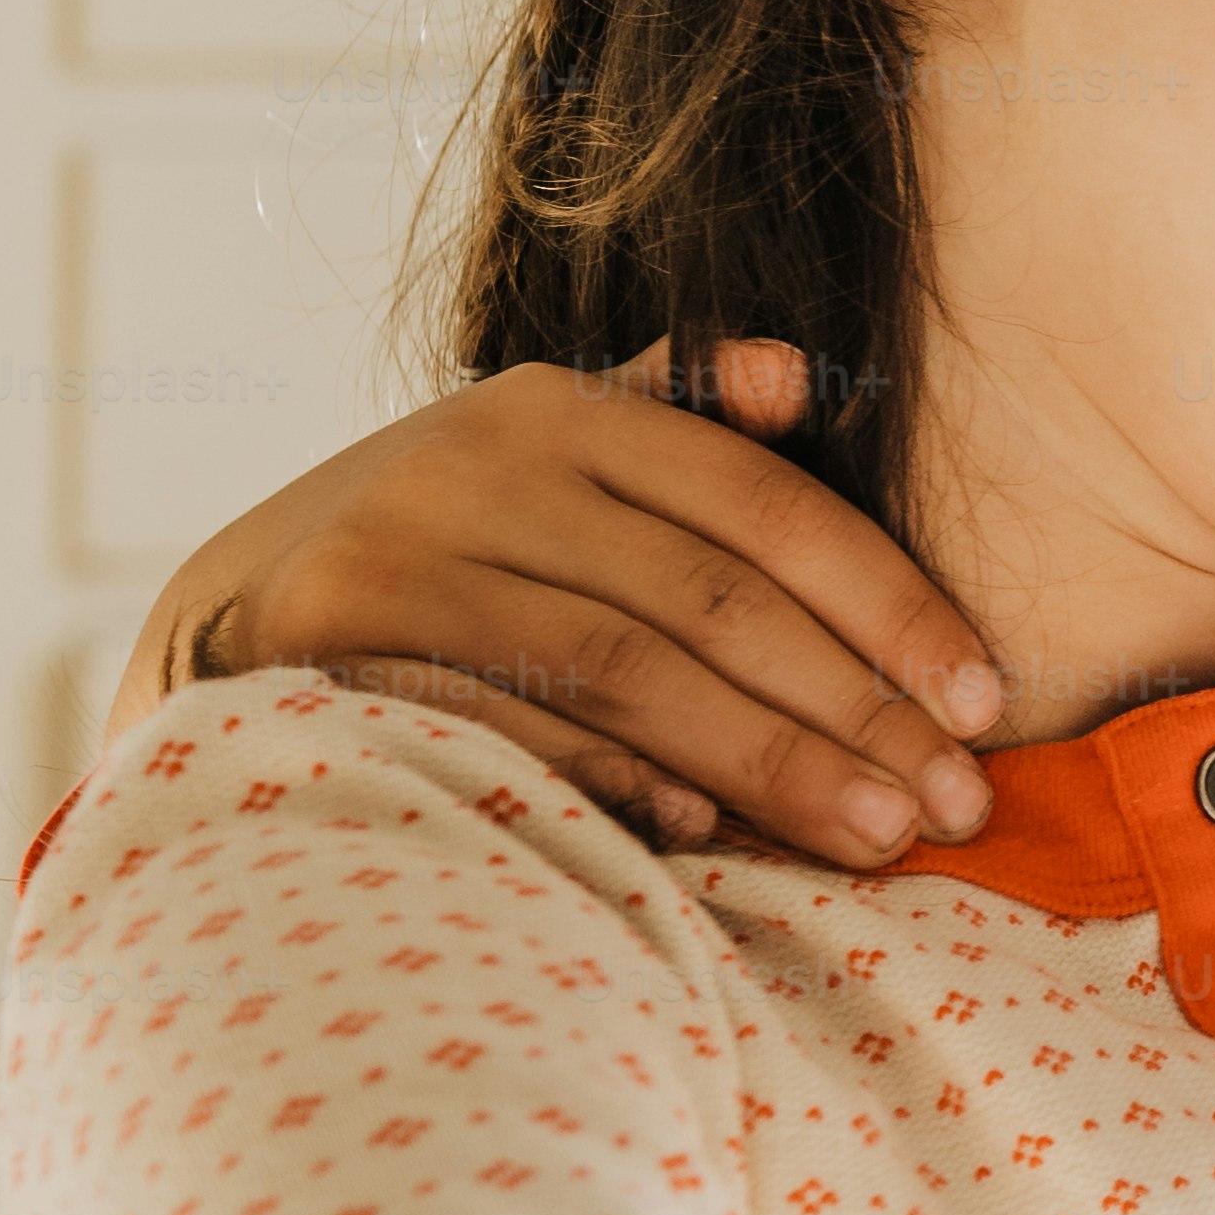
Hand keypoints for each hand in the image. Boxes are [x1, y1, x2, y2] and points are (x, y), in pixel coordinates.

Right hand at [119, 342, 1002, 863]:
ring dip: (760, 760)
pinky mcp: (324, 650)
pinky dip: (601, 775)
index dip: (888, 603)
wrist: (228, 608)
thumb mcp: (550, 456)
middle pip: (710, 601)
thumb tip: (798, 376)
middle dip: (851, 710)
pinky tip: (697, 828)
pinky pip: (497, 723)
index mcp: (562, 411)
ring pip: (620, 668)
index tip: (986, 701)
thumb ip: (680, 414)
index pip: (765, 507)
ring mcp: (396, 557)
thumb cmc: (451, 543)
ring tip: (872, 838)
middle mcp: (478, 467)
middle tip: (955, 806)